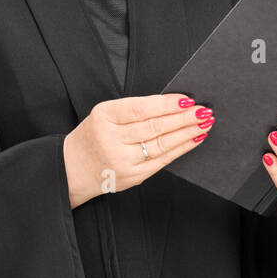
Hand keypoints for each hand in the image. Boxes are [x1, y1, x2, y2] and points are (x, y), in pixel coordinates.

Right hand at [64, 94, 213, 208]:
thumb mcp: (104, 115)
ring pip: (161, 145)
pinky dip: (180, 149)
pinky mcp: (133, 177)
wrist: (72, 169)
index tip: (187, 100)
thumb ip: (134, 110)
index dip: (166, 104)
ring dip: (186, 133)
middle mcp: (111, 140)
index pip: (140, 108)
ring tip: (204, 123)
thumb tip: (173, 104)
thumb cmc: (93, 136)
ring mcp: (122, 161)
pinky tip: (193, 139)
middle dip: (183, 118)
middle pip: (154, 127)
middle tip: (204, 111)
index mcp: (103, 117)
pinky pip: (162, 161)